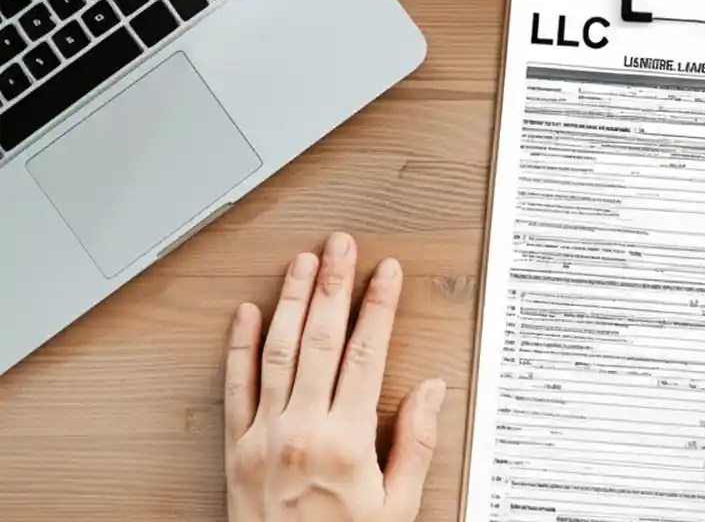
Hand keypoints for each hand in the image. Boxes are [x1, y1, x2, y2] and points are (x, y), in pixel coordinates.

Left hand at [223, 232, 445, 521]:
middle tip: (340, 246)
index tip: (386, 274)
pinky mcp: (236, 447)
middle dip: (333, 286)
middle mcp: (302, 429)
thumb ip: (417, 444)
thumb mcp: (398, 506)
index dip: (378, 307)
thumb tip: (433, 390)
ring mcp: (264, 435)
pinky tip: (247, 314)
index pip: (365, 354)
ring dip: (290, 302)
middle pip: (321, 340)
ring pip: (278, 352)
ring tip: (302, 263)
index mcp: (347, 441)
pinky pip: (234, 386)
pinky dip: (239, 347)